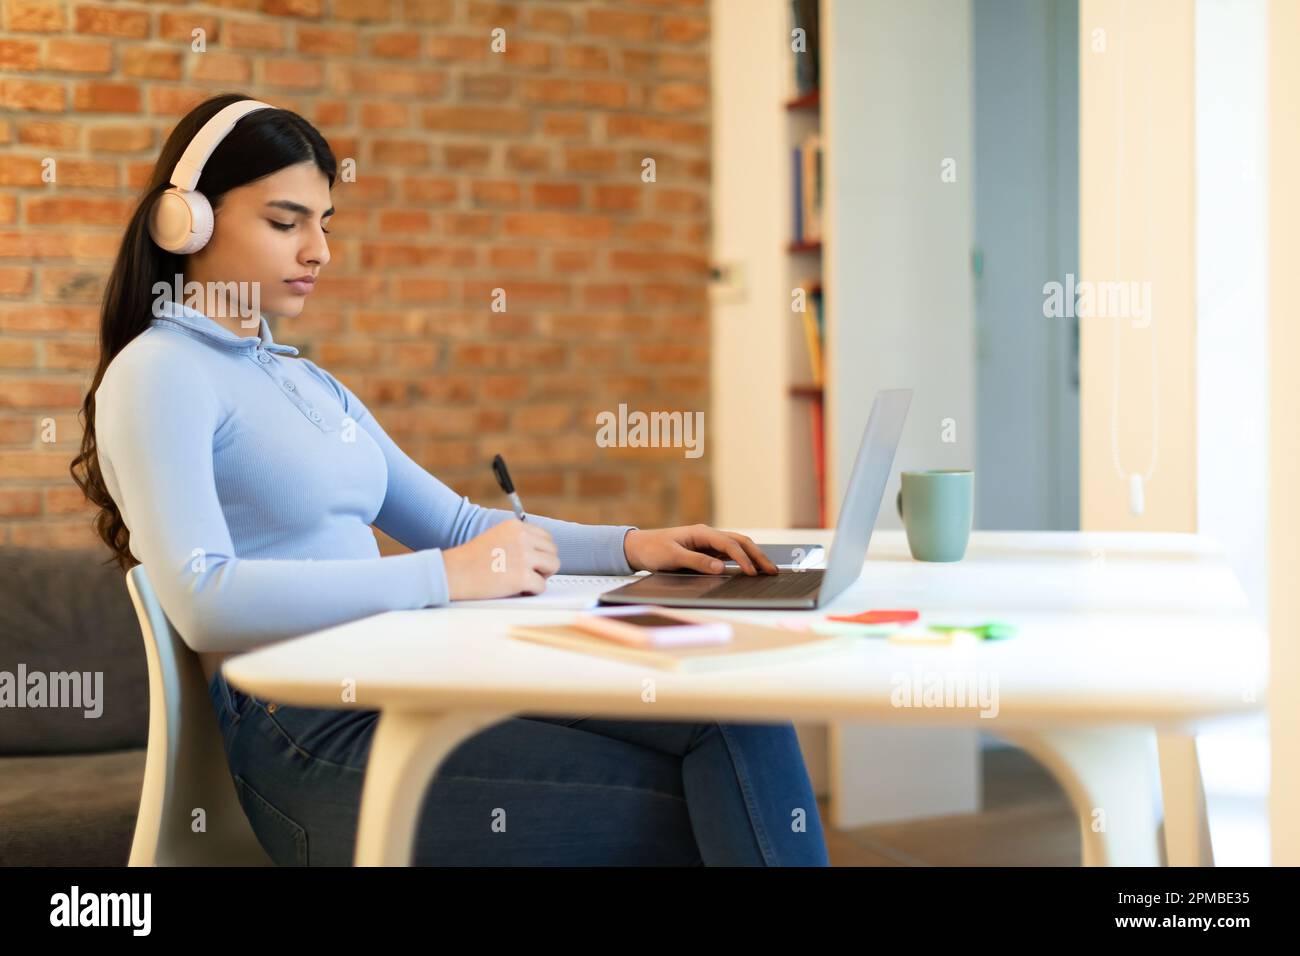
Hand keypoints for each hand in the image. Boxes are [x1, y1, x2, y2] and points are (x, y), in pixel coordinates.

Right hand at [443, 518, 559, 599]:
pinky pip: (542, 586)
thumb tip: (540, 551)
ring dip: (542, 576)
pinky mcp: (522, 577)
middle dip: (544, 564)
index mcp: (516, 527)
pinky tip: (520, 590)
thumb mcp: (496, 536)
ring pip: (553, 566)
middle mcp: (522, 538)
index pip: (546, 537)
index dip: (542, 552)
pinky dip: (533, 591)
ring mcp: (524, 557)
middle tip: (532, 573)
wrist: (454, 573)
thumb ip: (517, 539)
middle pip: (552, 551)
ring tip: (527, 581)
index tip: (534, 561)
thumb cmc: (470, 559)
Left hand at [622, 525, 778, 575]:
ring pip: (738, 546)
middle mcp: (708, 535)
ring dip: (753, 556)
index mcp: (701, 532)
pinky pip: (729, 554)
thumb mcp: (672, 557)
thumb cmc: (653, 550)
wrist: (638, 547)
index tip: (752, 572)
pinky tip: (750, 569)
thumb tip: (721, 568)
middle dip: (757, 555)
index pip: (729, 544)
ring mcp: (708, 542)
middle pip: (740, 541)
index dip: (743, 558)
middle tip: (772, 570)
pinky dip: (743, 560)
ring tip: (767, 570)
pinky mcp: (706, 550)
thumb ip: (697, 562)